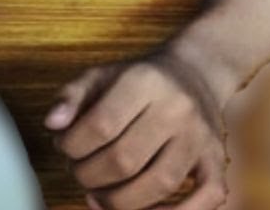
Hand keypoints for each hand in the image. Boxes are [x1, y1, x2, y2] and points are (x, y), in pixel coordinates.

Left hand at [44, 51, 229, 209]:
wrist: (195, 73)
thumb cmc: (137, 80)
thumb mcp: (100, 75)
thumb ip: (71, 97)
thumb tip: (52, 124)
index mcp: (144, 82)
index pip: (101, 126)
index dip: (72, 146)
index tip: (64, 148)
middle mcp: (177, 109)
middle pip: (125, 160)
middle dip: (90, 176)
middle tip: (80, 174)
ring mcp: (200, 137)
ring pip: (160, 184)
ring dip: (120, 201)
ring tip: (99, 196)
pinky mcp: (217, 159)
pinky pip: (207, 198)